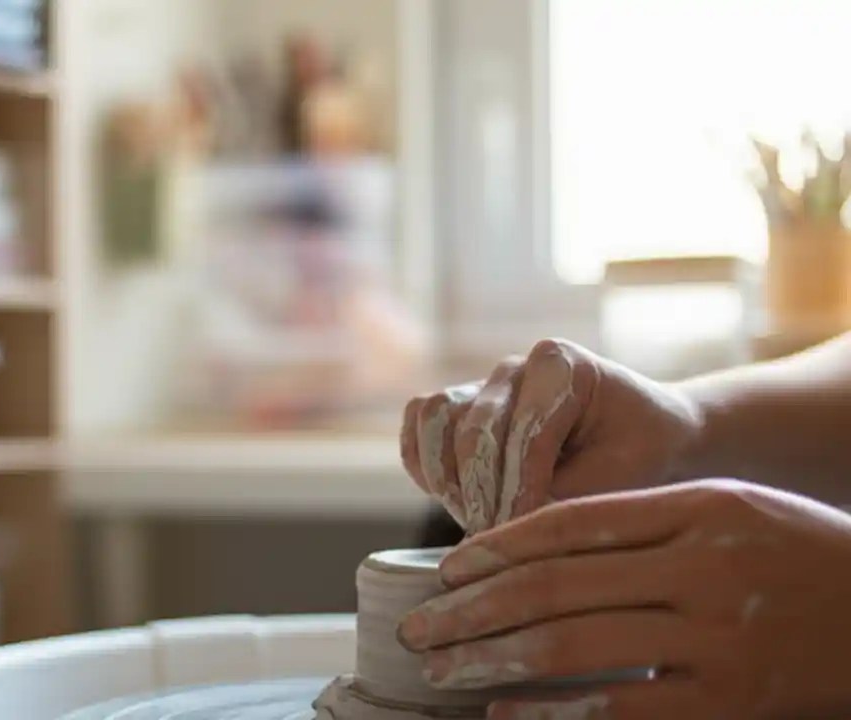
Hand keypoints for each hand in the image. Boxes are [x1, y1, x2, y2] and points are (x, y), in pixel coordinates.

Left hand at [396, 480, 850, 719]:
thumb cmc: (801, 557)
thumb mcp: (731, 512)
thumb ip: (644, 526)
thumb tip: (534, 554)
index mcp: (698, 510)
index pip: (569, 524)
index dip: (496, 549)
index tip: (445, 570)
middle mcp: (702, 568)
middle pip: (555, 585)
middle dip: (471, 610)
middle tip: (416, 629)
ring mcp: (718, 639)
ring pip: (574, 645)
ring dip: (491, 658)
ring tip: (441, 668)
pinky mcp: (732, 703)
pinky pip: (621, 709)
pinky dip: (552, 712)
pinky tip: (503, 712)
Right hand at [400, 338, 700, 531]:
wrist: (645, 438)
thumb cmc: (640, 459)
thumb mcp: (620, 483)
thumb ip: (562, 502)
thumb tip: (506, 536)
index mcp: (562, 365)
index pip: (526, 432)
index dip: (521, 492)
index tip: (524, 538)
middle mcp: (514, 367)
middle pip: (473, 428)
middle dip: (482, 493)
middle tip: (497, 542)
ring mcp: (481, 384)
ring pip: (435, 418)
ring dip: (449, 479)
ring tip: (476, 524)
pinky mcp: (456, 407)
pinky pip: (418, 427)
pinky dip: (425, 465)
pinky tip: (453, 501)